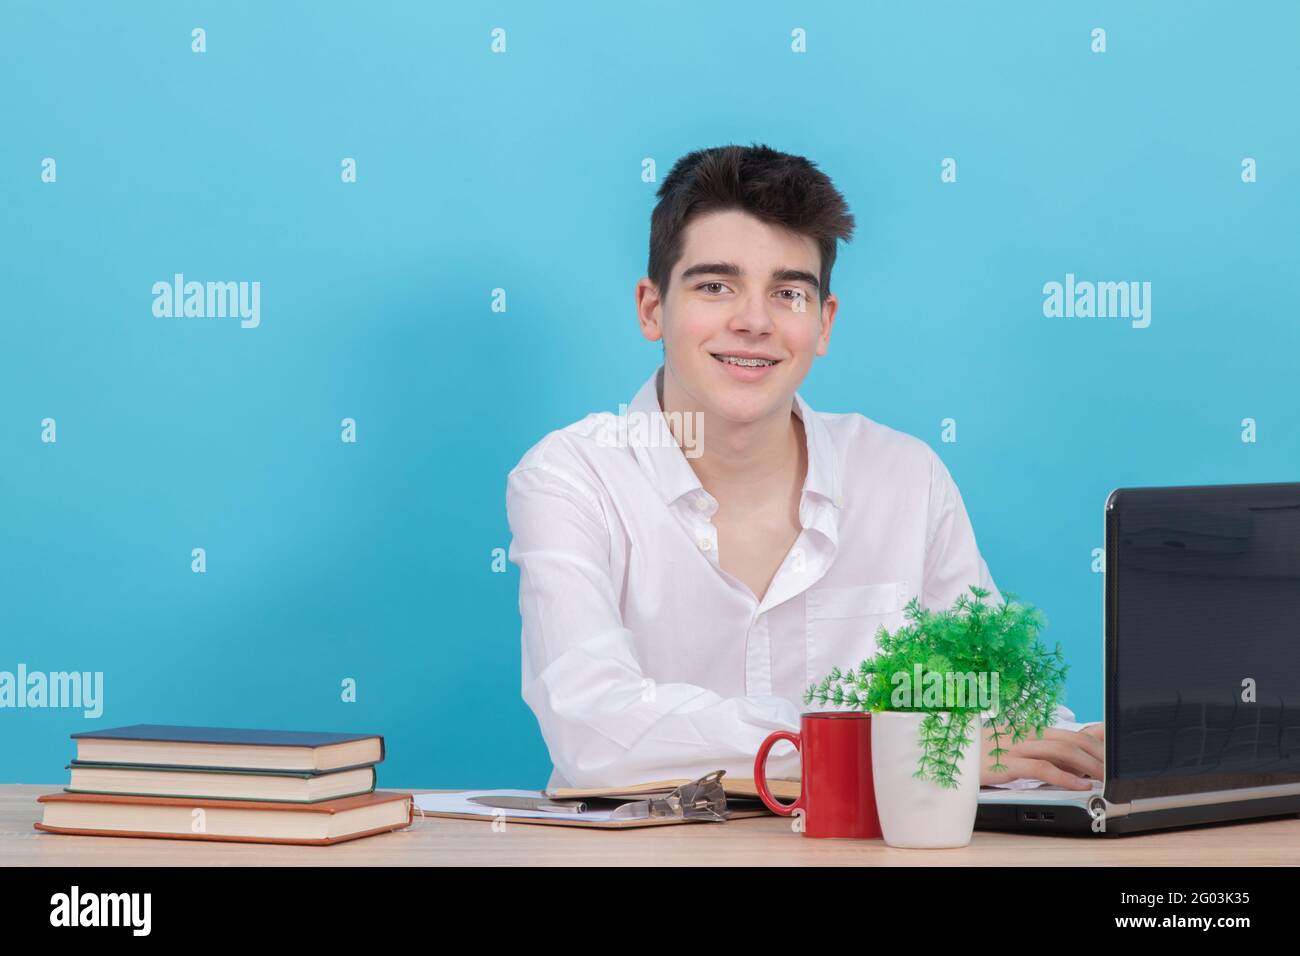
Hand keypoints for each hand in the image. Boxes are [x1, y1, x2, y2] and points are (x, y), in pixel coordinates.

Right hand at [979, 720, 1103, 789]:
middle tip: (1113, 772)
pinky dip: (1065, 777)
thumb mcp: (1017, 748)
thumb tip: (1077, 758)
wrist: (948, 754)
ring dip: (1088, 765)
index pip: (1073, 733)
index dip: (1098, 745)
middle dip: (1099, 755)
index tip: (1113, 759)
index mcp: (1031, 729)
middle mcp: (1027, 733)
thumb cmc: (983, 753)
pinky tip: (1079, 786)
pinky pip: (1042, 767)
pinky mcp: (1007, 762)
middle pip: (1073, 739)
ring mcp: (1017, 746)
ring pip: (1062, 750)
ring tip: (1102, 779)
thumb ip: (1047, 751)